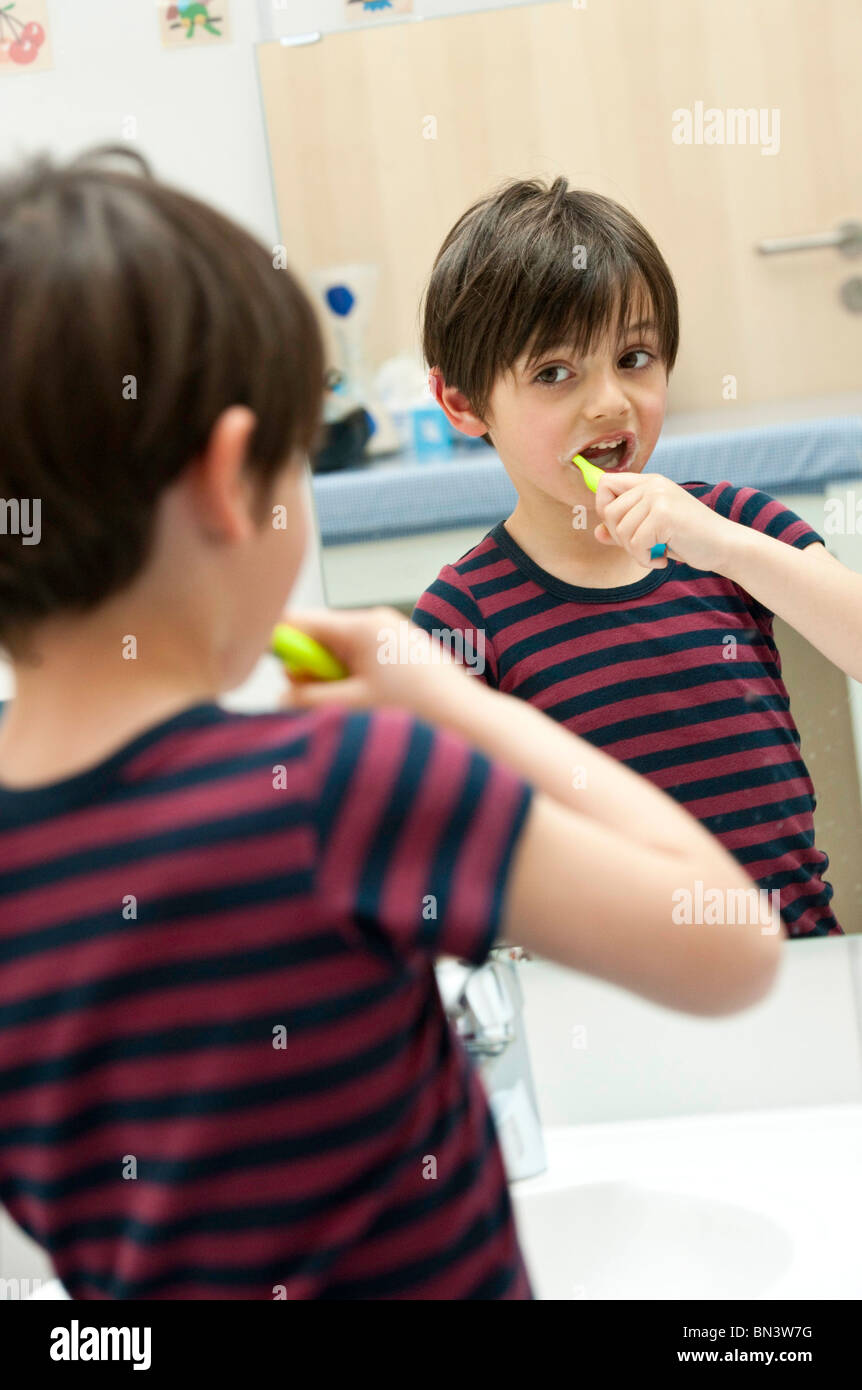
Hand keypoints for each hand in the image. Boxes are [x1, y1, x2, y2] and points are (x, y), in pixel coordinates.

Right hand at [277, 605, 479, 717]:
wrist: (471, 721)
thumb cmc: (416, 711)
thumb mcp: (353, 706)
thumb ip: (308, 700)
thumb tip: (281, 696)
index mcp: (361, 626)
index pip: (300, 622)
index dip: (276, 642)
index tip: (259, 662)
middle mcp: (375, 622)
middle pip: (317, 640)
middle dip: (309, 673)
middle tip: (321, 703)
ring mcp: (390, 634)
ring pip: (339, 655)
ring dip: (333, 683)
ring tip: (355, 708)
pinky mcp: (402, 651)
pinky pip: (362, 662)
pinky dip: (354, 683)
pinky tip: (373, 705)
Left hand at [593, 472, 733, 572]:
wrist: (724, 545)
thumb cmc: (690, 538)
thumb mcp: (654, 530)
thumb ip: (625, 528)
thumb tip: (597, 533)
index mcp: (649, 482)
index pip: (605, 483)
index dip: (603, 507)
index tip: (616, 526)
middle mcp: (652, 485)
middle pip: (608, 512)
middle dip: (621, 538)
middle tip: (644, 546)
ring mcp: (658, 498)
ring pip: (621, 532)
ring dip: (636, 552)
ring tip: (656, 553)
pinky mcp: (663, 515)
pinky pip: (635, 544)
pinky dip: (646, 559)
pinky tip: (663, 559)